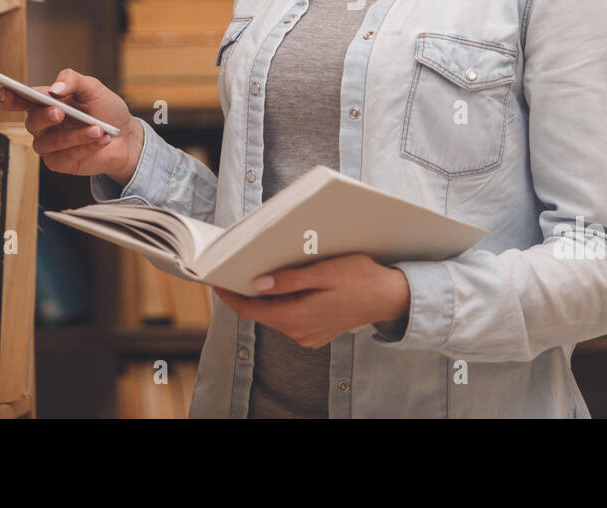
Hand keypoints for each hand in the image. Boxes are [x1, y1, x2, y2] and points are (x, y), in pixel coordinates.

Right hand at [0, 67, 144, 183]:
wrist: (125, 137)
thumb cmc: (106, 110)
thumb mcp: (93, 88)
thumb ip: (73, 80)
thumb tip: (55, 89)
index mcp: (45, 102)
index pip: (18, 99)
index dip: (7, 97)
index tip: (6, 95)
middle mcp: (42, 124)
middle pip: (32, 121)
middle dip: (46, 116)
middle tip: (60, 112)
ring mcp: (48, 145)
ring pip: (50, 142)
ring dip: (76, 135)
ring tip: (99, 129)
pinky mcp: (58, 162)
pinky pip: (65, 156)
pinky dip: (85, 147)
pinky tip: (101, 140)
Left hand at [210, 254, 410, 348]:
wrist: (390, 297)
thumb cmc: (361, 278)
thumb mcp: (324, 272)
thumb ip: (289, 280)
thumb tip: (258, 283)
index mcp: (296, 316)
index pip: (250, 310)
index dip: (230, 297)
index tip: (216, 282)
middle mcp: (299, 331)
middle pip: (261, 313)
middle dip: (246, 295)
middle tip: (236, 272)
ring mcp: (308, 335)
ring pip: (276, 316)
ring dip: (267, 299)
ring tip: (261, 274)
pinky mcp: (316, 333)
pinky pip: (291, 319)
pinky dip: (283, 305)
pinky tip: (287, 288)